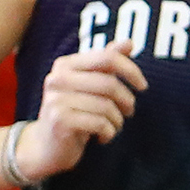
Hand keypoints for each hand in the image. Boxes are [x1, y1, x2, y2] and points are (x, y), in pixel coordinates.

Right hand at [18, 38, 147, 180]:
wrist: (47, 147)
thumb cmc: (74, 113)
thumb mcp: (90, 86)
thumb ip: (106, 63)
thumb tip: (128, 42)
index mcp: (65, 65)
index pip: (107, 57)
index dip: (131, 70)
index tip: (142, 86)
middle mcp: (57, 79)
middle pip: (109, 84)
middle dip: (126, 101)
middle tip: (127, 112)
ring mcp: (55, 100)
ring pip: (106, 106)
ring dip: (117, 121)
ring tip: (112, 127)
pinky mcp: (59, 121)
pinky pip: (100, 124)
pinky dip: (108, 133)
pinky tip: (102, 137)